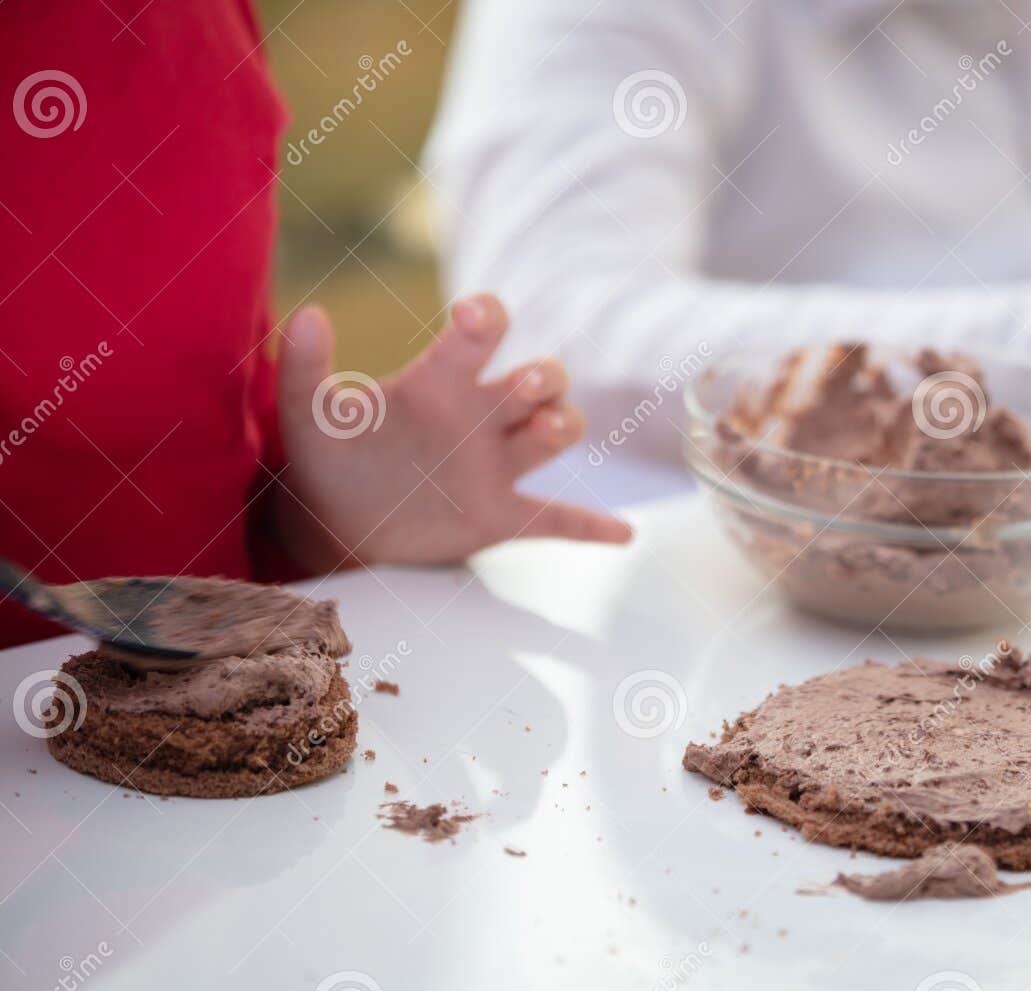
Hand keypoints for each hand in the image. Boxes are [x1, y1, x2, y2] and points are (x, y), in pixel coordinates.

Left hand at [272, 293, 630, 570]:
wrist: (334, 520)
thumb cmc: (328, 456)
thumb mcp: (307, 414)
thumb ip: (303, 367)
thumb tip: (306, 314)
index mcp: (440, 383)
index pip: (482, 334)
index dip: (488, 319)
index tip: (475, 316)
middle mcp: (478, 417)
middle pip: (538, 380)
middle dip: (542, 378)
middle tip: (527, 386)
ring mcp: (494, 466)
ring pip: (555, 432)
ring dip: (561, 425)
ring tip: (545, 430)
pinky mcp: (499, 516)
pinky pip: (557, 521)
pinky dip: (591, 528)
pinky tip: (623, 534)